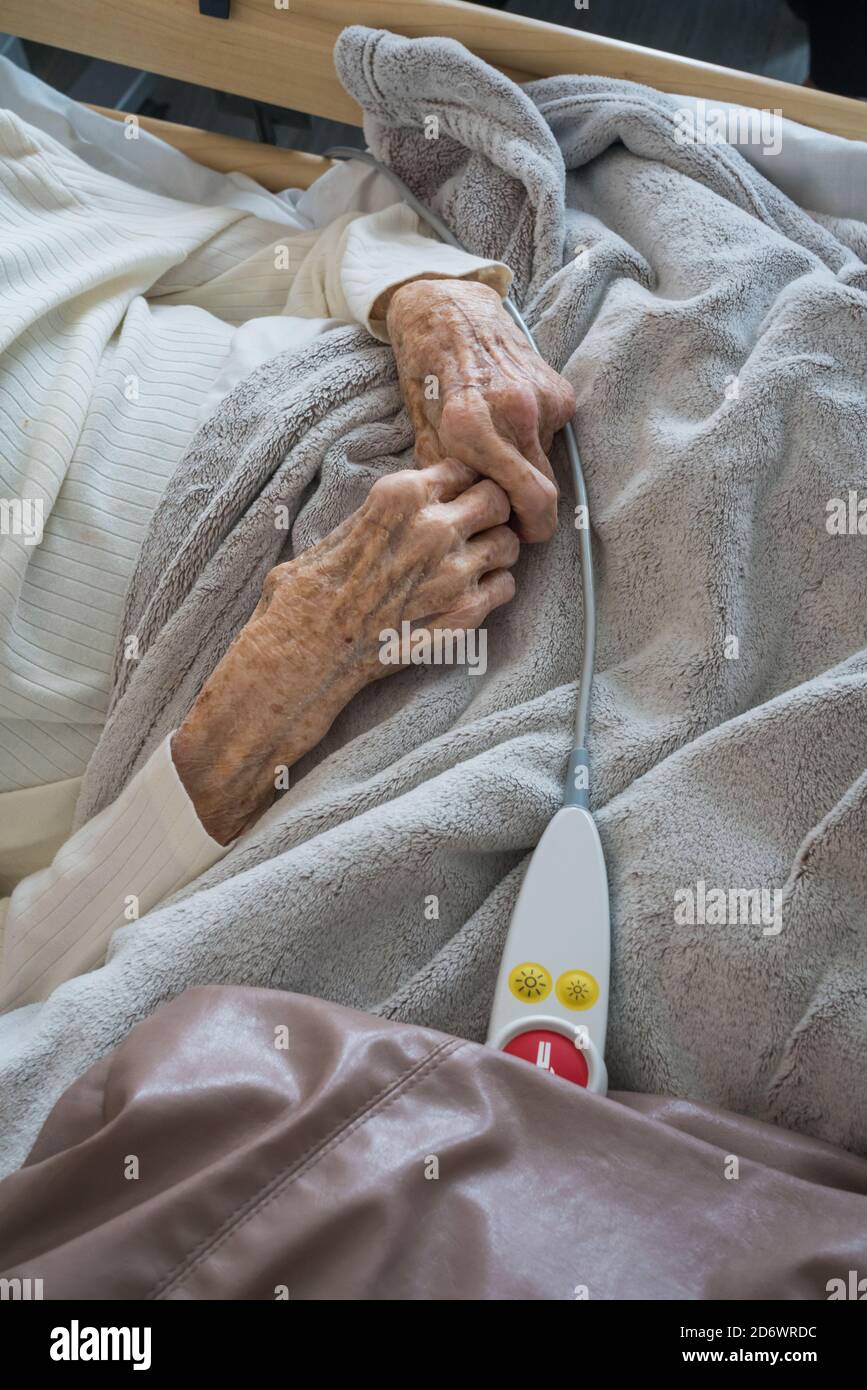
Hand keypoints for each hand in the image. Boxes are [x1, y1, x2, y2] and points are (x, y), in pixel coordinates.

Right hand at [172, 460, 517, 843]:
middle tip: (475, 527)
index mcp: (400, 495)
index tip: (457, 495)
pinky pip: (506, 587)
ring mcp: (454, 572)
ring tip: (473, 562)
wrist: (305, 655)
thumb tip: (414, 503)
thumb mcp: (340, 529)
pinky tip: (469, 593)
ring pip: (510, 543)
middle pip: (498, 498)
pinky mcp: (464, 614)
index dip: (463, 481)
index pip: (465, 465)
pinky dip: (494, 588)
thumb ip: (387, 512)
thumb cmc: (309, 593)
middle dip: (490, 510)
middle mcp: (434, 527)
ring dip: (496, 550)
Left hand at [387, 278, 576, 542]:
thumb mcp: (421, 429)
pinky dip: (534, 441)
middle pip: (547, 494)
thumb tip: (474, 516)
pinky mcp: (559, 392)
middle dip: (532, 513)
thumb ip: (448, 476)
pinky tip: (510, 420)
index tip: (512, 534)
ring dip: (527, 470)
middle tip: (511, 515)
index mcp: (472, 427)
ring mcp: (542, 399)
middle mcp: (514, 412)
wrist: (449, 311)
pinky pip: (552, 437)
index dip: (526, 529)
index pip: (529, 500)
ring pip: (547, 465)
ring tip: (498, 448)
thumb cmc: (426, 373)